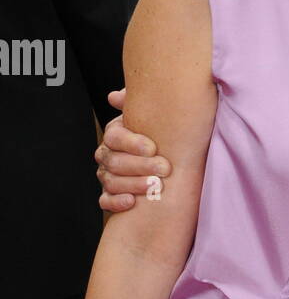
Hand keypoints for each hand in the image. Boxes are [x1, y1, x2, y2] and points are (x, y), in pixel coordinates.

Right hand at [95, 87, 171, 211]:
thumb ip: (139, 103)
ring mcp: (108, 176)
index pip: (115, 137)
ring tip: (154, 186)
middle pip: (114, 160)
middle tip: (165, 168)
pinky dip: (116, 202)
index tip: (153, 148)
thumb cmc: (165, 139)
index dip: (132, 142)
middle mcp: (108, 155)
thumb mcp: (158, 118)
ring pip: (110, 181)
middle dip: (140, 165)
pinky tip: (132, 201)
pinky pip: (105, 201)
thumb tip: (115, 97)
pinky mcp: (111, 196)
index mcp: (117, 135)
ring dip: (133, 183)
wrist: (172, 167)